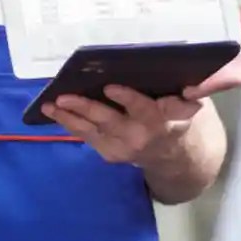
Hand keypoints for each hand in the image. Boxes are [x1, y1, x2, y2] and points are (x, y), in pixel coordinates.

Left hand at [43, 86, 201, 165]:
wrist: (175, 156)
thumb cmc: (177, 117)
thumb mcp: (190, 107)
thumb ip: (184, 98)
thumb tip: (189, 84)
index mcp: (163, 119)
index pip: (145, 108)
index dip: (128, 99)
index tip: (111, 87)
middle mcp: (140, 135)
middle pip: (110, 120)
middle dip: (86, 108)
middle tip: (65, 96)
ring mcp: (122, 147)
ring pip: (92, 130)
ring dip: (69, 117)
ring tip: (50, 104)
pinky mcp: (109, 153)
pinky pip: (86, 136)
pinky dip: (69, 123)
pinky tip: (53, 111)